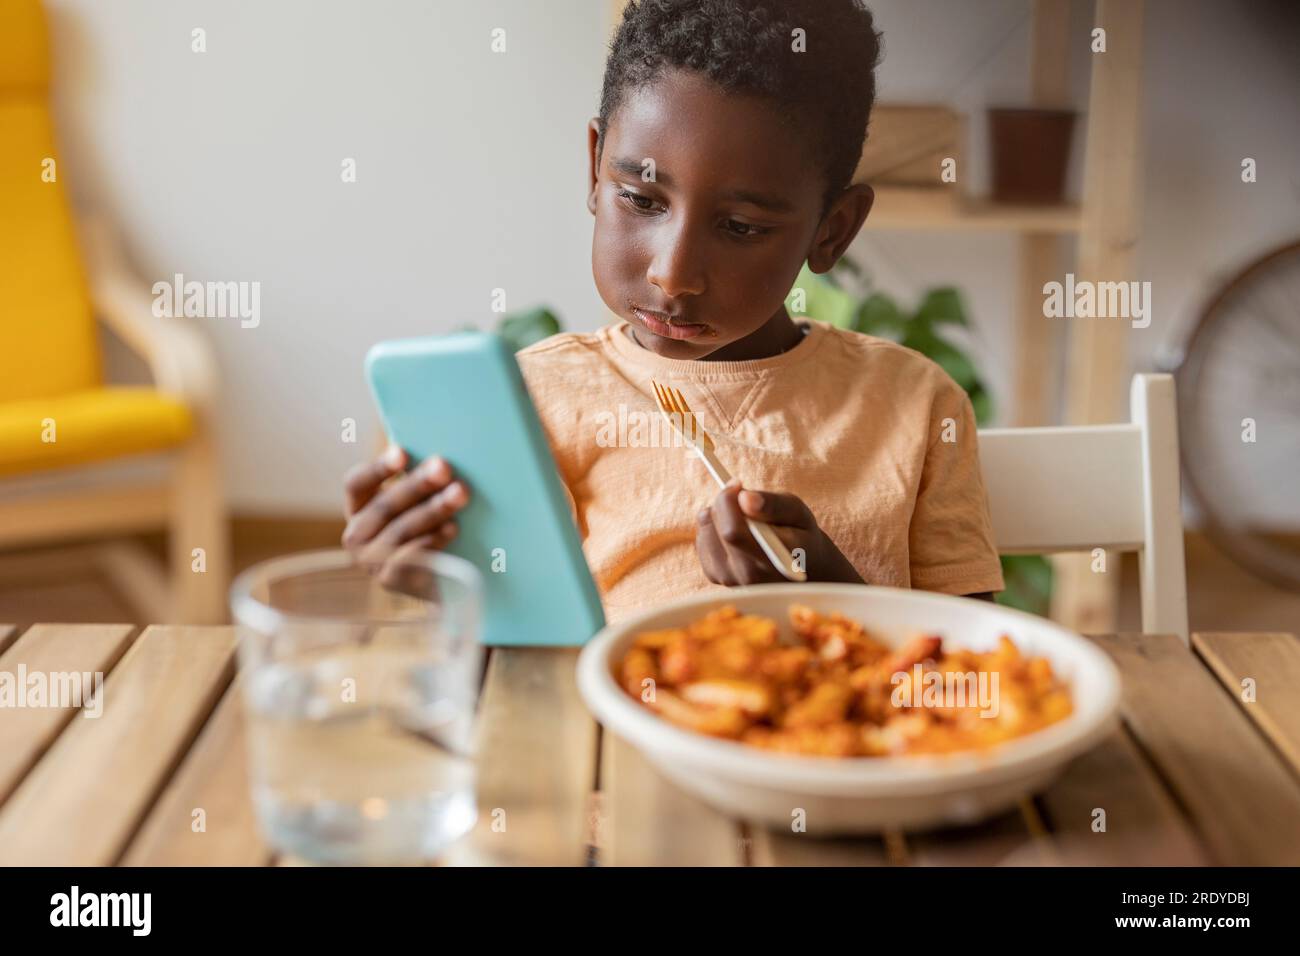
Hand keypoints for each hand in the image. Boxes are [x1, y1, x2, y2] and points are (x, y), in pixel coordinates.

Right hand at [341, 445, 469, 588]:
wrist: (441, 577)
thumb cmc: (429, 524)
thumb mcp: (419, 499)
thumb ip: (420, 480)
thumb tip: (440, 458)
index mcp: (358, 506)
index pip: (357, 483)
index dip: (379, 468)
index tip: (403, 452)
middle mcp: (357, 534)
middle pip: (384, 505)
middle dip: (417, 484)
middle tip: (445, 467)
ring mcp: (371, 560)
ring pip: (400, 530)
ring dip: (432, 509)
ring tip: (460, 494)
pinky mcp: (390, 581)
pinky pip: (408, 560)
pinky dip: (431, 541)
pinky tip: (452, 528)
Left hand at [695, 479, 863, 585]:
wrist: (800, 567)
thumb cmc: (800, 534)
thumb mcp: (798, 513)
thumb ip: (774, 505)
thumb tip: (744, 498)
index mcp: (773, 560)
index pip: (733, 533)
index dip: (728, 502)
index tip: (738, 485)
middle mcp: (748, 576)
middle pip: (717, 531)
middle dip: (724, 504)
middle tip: (741, 495)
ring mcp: (730, 579)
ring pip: (705, 533)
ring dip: (717, 516)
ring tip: (741, 516)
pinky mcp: (716, 577)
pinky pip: (701, 541)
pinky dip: (712, 528)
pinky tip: (732, 530)